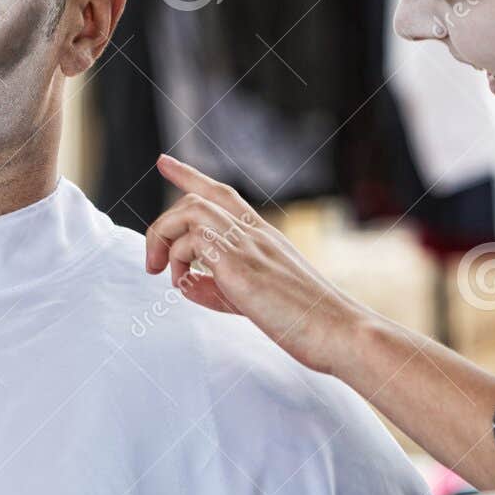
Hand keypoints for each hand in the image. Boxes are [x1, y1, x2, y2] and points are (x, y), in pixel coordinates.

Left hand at [144, 154, 374, 373]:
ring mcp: (249, 245)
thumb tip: (184, 284)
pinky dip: (179, 261)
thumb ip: (216, 289)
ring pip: (190, 212)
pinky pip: (195, 241)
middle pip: (198, 199)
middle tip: (153, 262)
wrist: (340, 332)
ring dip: (165, 239)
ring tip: (163, 273)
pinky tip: (185, 284)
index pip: (222, 194)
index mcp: (262, 237)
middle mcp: (255, 234)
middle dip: (163, 224)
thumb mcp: (252, 301)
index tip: (164, 162)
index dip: (189, 176)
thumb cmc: (305, 322)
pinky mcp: (241, 265)